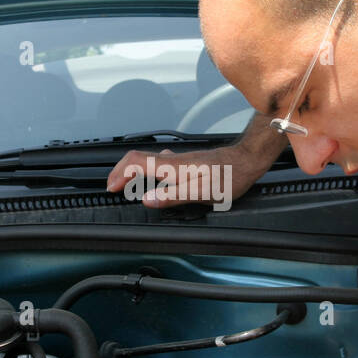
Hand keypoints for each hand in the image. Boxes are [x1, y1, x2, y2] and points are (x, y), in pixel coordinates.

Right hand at [105, 146, 263, 208]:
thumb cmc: (228, 178)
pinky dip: (148, 169)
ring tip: (127, 183)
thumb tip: (146, 199)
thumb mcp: (200, 192)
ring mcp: (180, 159)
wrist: (246, 161)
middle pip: (137, 158)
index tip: (111, 188)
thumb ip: (171, 196)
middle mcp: (173, 160)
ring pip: (148, 159)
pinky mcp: (187, 161)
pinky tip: (156, 175)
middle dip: (120, 171)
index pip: (135, 163)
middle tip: (113, 186)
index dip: (119, 174)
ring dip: (132, 170)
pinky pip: (160, 162)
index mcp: (172, 167)